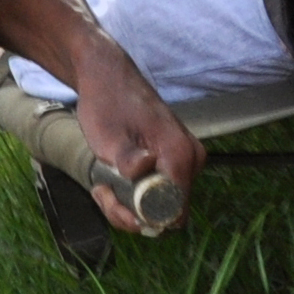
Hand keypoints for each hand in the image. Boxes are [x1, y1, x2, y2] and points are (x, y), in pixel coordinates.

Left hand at [70, 39, 206, 234]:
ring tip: (103, 185)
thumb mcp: (108, 135)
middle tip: (102, 190)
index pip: (173, 210)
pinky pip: (160, 192)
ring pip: (162, 205)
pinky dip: (133, 195)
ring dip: (128, 204)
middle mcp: (191, 160)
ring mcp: (186, 161)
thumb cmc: (107, 104)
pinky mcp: (176, 162)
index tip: (111, 198)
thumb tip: (145, 168)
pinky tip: (112, 181)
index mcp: (180, 154)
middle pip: (168, 212)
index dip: (140, 215)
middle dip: (130, 211)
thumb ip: (127, 157)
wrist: (110, 78)